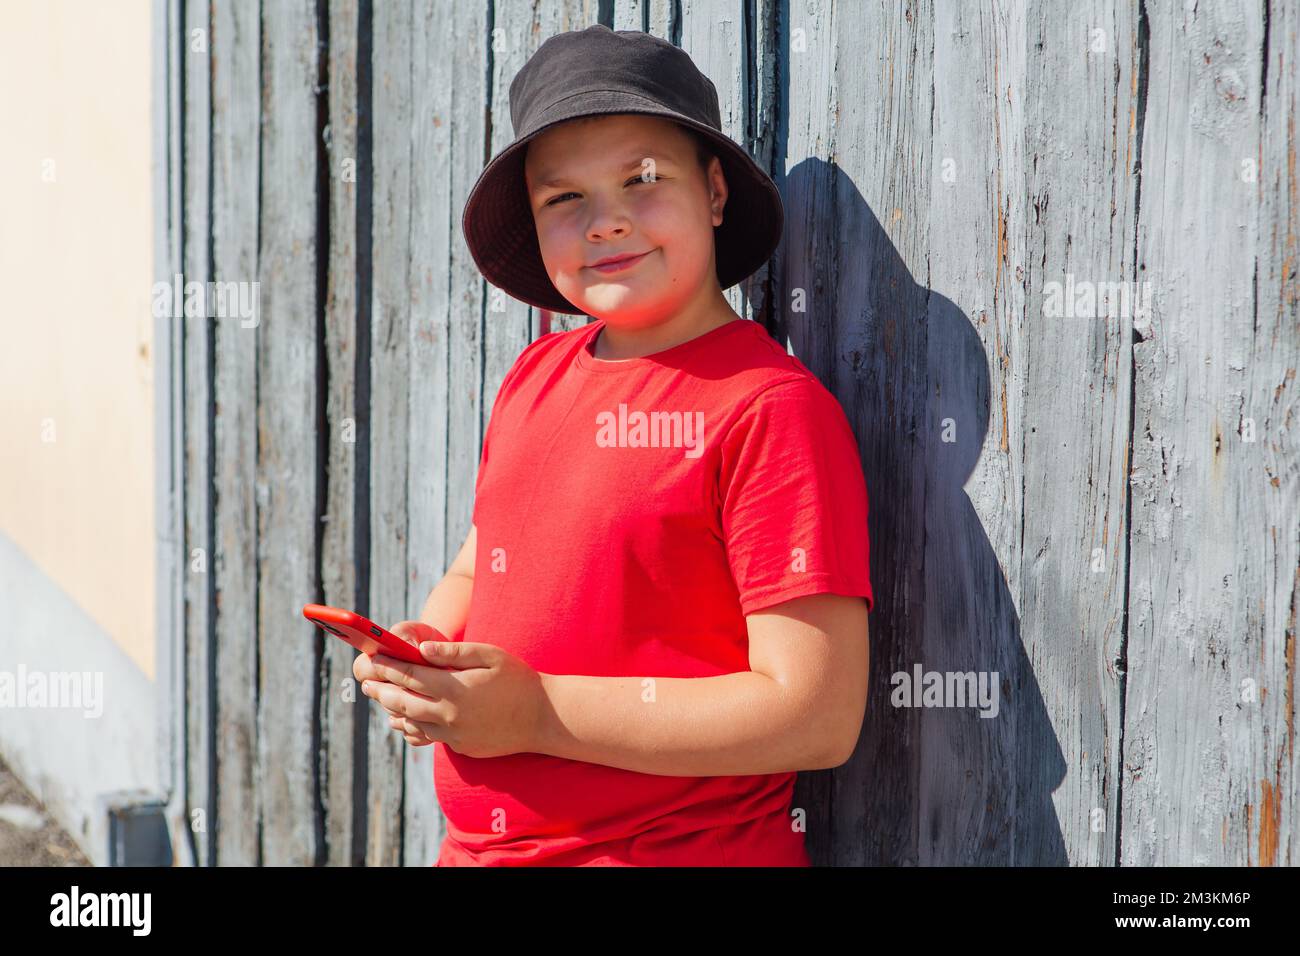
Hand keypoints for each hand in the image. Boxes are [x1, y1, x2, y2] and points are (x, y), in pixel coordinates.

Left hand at [358, 632, 549, 758]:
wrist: (543, 718)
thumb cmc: (519, 680)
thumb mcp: (490, 656)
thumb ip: (454, 653)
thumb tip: (421, 650)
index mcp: (454, 688)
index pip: (410, 675)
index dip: (388, 666)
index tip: (372, 658)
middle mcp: (449, 714)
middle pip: (403, 701)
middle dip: (382, 689)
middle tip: (365, 682)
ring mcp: (454, 734)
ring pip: (412, 722)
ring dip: (392, 710)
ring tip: (380, 699)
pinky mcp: (461, 746)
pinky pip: (428, 736)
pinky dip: (411, 727)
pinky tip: (403, 721)